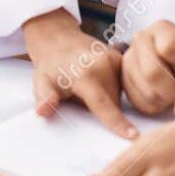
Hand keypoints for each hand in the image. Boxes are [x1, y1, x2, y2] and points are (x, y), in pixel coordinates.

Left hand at [22, 9, 134, 138]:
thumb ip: (45, 98)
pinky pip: (124, 82)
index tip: (133, 136)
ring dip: (109, 98)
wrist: (57, 39)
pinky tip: (100, 80)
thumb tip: (43, 110)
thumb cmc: (50, 66)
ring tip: (90, 86)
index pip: (103, 104)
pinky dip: (115, 87)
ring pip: (120, 94)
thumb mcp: (41, 83)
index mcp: (84, 75)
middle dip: (103, 109)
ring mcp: (113, 58)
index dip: (117, 122)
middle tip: (82, 96)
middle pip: (113, 103)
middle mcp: (102, 65)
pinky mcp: (119, 56)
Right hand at [120, 20, 174, 114]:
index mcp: (163, 30)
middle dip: (171, 89)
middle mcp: (141, 39)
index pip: (169, 46)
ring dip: (164, 99)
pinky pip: (139, 101)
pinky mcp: (122, 79)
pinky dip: (154, 105)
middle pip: (152, 72)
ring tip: (171, 92)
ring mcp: (128, 59)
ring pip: (146, 90)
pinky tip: (160, 96)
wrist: (174, 68)